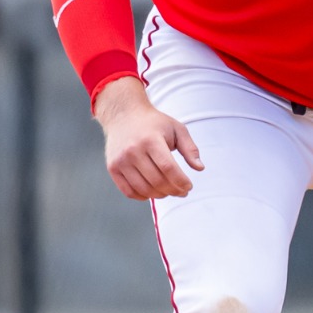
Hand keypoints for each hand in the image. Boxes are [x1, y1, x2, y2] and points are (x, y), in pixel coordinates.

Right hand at [93, 78, 204, 200]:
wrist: (123, 115)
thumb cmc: (154, 123)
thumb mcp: (176, 129)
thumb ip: (190, 148)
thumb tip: (200, 168)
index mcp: (151, 139)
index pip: (168, 168)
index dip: (181, 181)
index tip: (189, 187)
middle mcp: (133, 150)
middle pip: (157, 181)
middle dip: (174, 190)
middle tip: (182, 192)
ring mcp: (121, 160)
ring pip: (144, 189)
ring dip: (160, 195)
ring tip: (169, 191)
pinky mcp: (113, 168)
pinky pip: (129, 191)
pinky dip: (143, 197)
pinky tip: (153, 192)